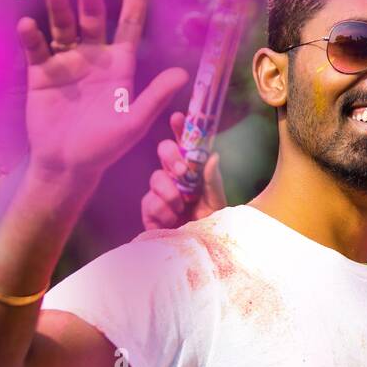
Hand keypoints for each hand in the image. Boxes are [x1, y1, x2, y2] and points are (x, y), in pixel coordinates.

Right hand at [16, 0, 186, 176]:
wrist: (67, 165)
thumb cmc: (104, 146)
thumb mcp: (133, 122)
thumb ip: (154, 96)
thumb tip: (182, 73)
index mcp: (120, 64)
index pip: (130, 23)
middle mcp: (93, 56)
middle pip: (92, 16)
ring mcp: (66, 62)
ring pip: (63, 26)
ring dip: (59, 7)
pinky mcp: (40, 74)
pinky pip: (36, 50)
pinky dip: (32, 37)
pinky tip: (28, 25)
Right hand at [140, 111, 227, 229]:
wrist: (197, 249)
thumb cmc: (210, 224)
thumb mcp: (217, 202)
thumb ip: (214, 180)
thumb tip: (213, 155)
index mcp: (193, 171)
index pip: (185, 144)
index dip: (180, 129)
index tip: (178, 117)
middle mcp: (174, 177)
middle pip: (163, 152)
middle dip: (171, 158)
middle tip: (182, 172)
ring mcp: (160, 192)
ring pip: (156, 178)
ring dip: (171, 193)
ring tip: (182, 208)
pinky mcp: (149, 209)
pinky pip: (149, 201)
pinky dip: (163, 210)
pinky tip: (171, 220)